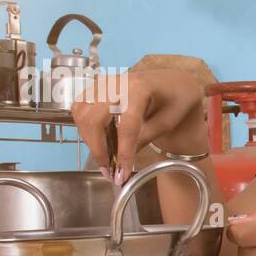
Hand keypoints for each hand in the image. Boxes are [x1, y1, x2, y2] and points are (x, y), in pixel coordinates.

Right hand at [71, 69, 208, 184]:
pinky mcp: (96, 86)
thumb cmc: (175, 100)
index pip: (126, 127)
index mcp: (139, 89)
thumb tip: (121, 162)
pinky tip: (101, 140)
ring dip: (90, 140)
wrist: (172, 80)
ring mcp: (103, 82)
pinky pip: (80, 109)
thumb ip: (144, 139)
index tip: (121, 176)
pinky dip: (86, 128)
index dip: (122, 154)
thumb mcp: (167, 122)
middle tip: (109, 171)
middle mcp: (116, 83)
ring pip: (82, 115)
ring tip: (106, 157)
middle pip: (93, 120)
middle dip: (98, 150)